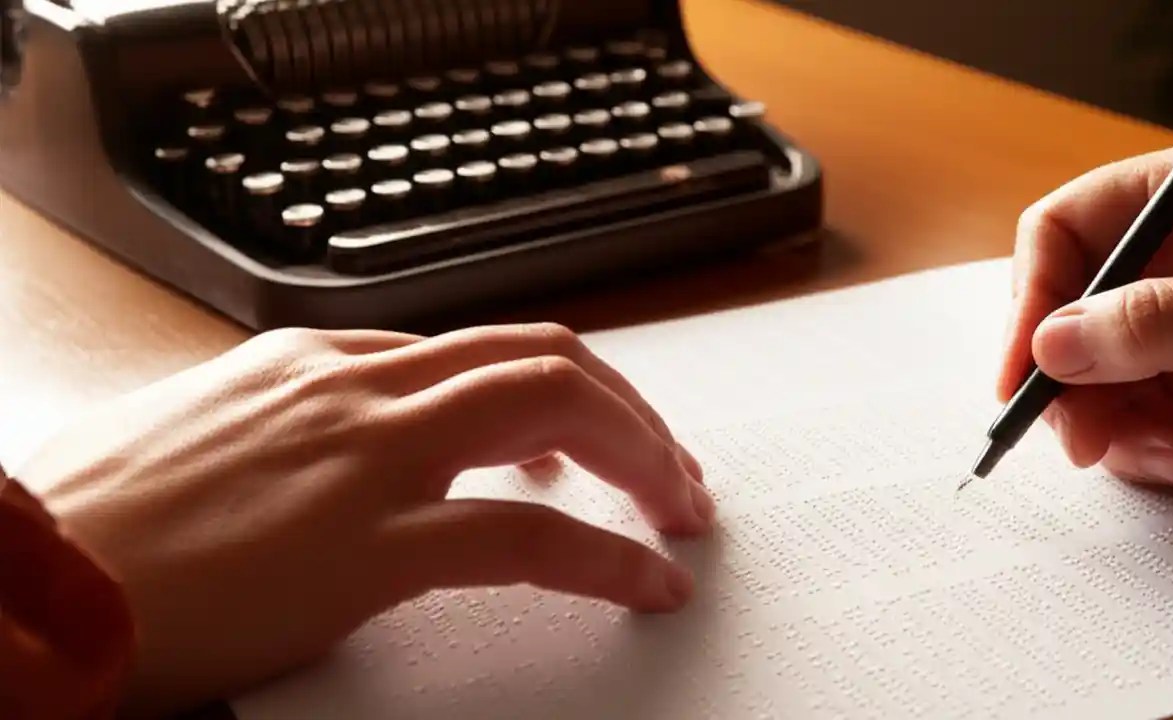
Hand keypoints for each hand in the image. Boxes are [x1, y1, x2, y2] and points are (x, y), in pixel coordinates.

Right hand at [19, 324, 714, 718]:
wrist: (26, 584)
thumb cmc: (97, 526)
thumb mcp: (202, 437)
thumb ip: (289, 427)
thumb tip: (343, 455)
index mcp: (314, 362)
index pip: (476, 350)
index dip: (557, 390)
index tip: (595, 433)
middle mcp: (352, 387)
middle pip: (538, 356)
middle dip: (626, 405)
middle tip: (670, 468)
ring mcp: (364, 455)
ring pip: (552, 407)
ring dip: (640, 451)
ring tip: (681, 508)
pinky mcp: (366, 544)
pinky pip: (527, 538)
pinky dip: (608, 554)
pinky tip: (647, 583)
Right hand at [999, 138, 1172, 488]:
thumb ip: (1161, 322)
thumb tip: (1051, 347)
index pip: (1066, 231)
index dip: (1031, 298)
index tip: (1023, 372)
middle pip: (1073, 320)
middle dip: (1078, 390)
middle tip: (1088, 445)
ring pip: (1103, 384)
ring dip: (1128, 435)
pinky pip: (1150, 423)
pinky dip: (1169, 453)